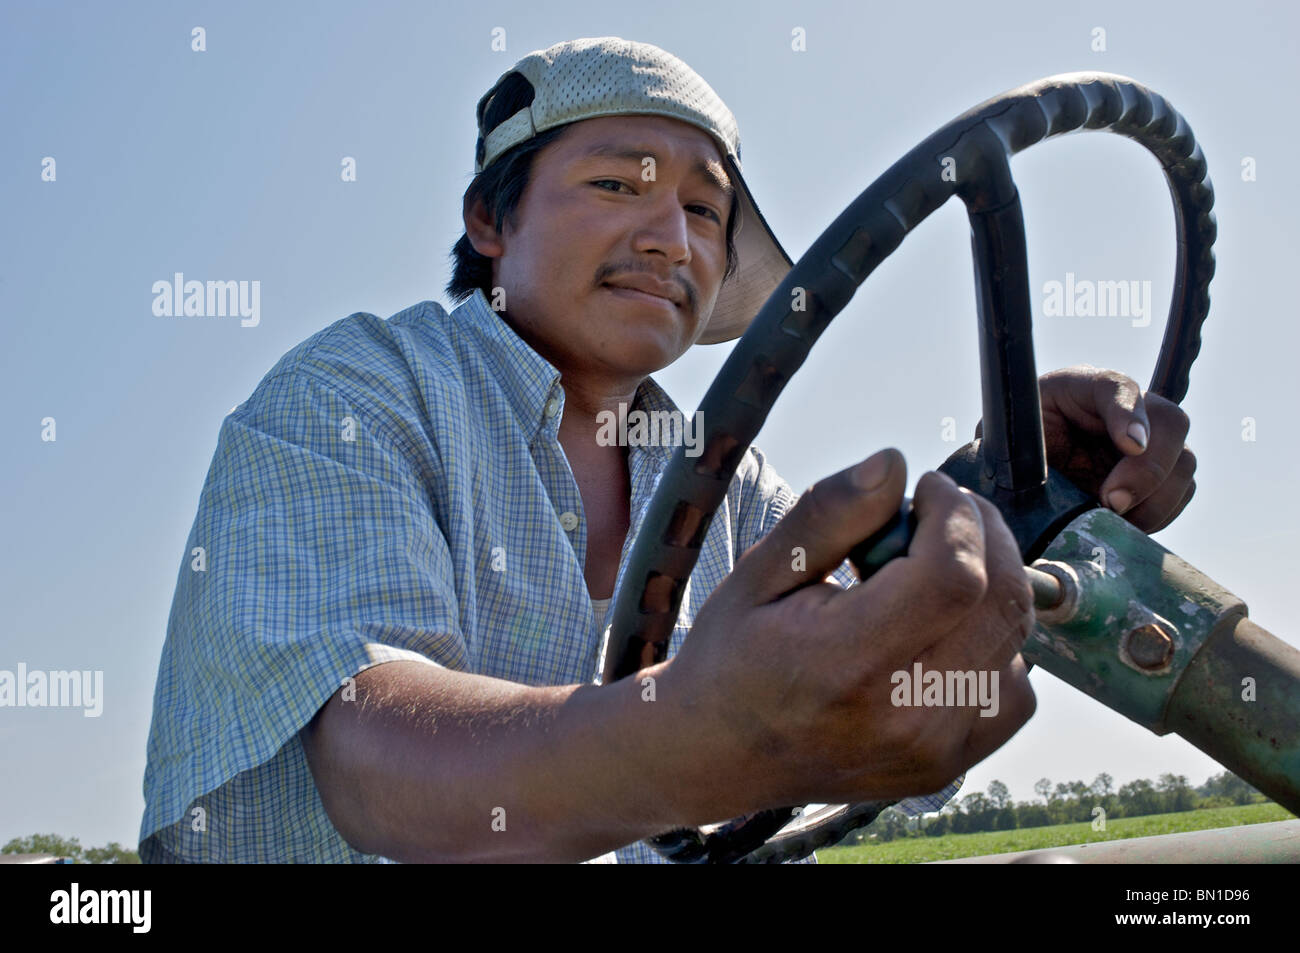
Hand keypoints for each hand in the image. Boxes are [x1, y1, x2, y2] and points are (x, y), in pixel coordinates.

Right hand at [665, 448, 1036, 811]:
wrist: (721, 753)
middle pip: (1000, 602)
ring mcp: (934, 752)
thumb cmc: (734, 657)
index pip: (952, 577)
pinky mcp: (950, 767)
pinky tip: (937, 632)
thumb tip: (894, 464)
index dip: (955, 516)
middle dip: (984, 535)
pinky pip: (1012, 690)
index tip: (927, 490)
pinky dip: (991, 646)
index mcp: (845, 665)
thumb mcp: (759, 573)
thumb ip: (828, 515)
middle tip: (938, 513)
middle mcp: (902, 718)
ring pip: (1016, 641)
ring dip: (988, 587)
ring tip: (926, 575)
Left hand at [978, 365, 1196, 532]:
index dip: (1130, 413)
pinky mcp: (1157, 477)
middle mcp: (1126, 408)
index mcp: (1082, 388)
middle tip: (1111, 502)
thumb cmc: (1011, 448)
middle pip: (1170, 423)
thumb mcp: (1005, 441)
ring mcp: (1149, 442)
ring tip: (1112, 519)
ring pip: (1183, 463)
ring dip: (1154, 500)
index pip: (1118, 387)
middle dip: (1148, 469)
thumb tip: (1037, 476)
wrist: (1023, 474)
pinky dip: (1157, 515)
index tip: (1130, 444)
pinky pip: (1179, 495)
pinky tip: (1123, 525)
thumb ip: (1018, 449)